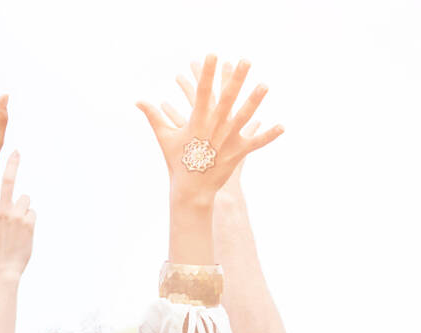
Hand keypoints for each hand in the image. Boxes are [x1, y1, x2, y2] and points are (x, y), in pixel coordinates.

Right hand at [0, 150, 34, 279]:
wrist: (0, 269)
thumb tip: (4, 202)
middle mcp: (0, 209)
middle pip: (7, 181)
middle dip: (11, 164)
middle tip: (16, 152)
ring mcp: (14, 215)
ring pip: (26, 200)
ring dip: (25, 209)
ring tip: (18, 227)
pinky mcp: (27, 223)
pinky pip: (33, 214)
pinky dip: (30, 222)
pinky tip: (23, 234)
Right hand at [137, 55, 282, 205]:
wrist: (190, 190)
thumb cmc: (177, 162)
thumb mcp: (165, 137)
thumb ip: (153, 115)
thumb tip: (137, 100)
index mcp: (197, 121)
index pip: (203, 92)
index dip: (207, 73)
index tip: (212, 55)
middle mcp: (214, 128)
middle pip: (227, 99)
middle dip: (236, 78)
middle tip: (246, 60)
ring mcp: (227, 141)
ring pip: (244, 117)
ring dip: (255, 101)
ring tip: (265, 84)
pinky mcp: (237, 154)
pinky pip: (256, 143)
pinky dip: (268, 135)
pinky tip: (282, 126)